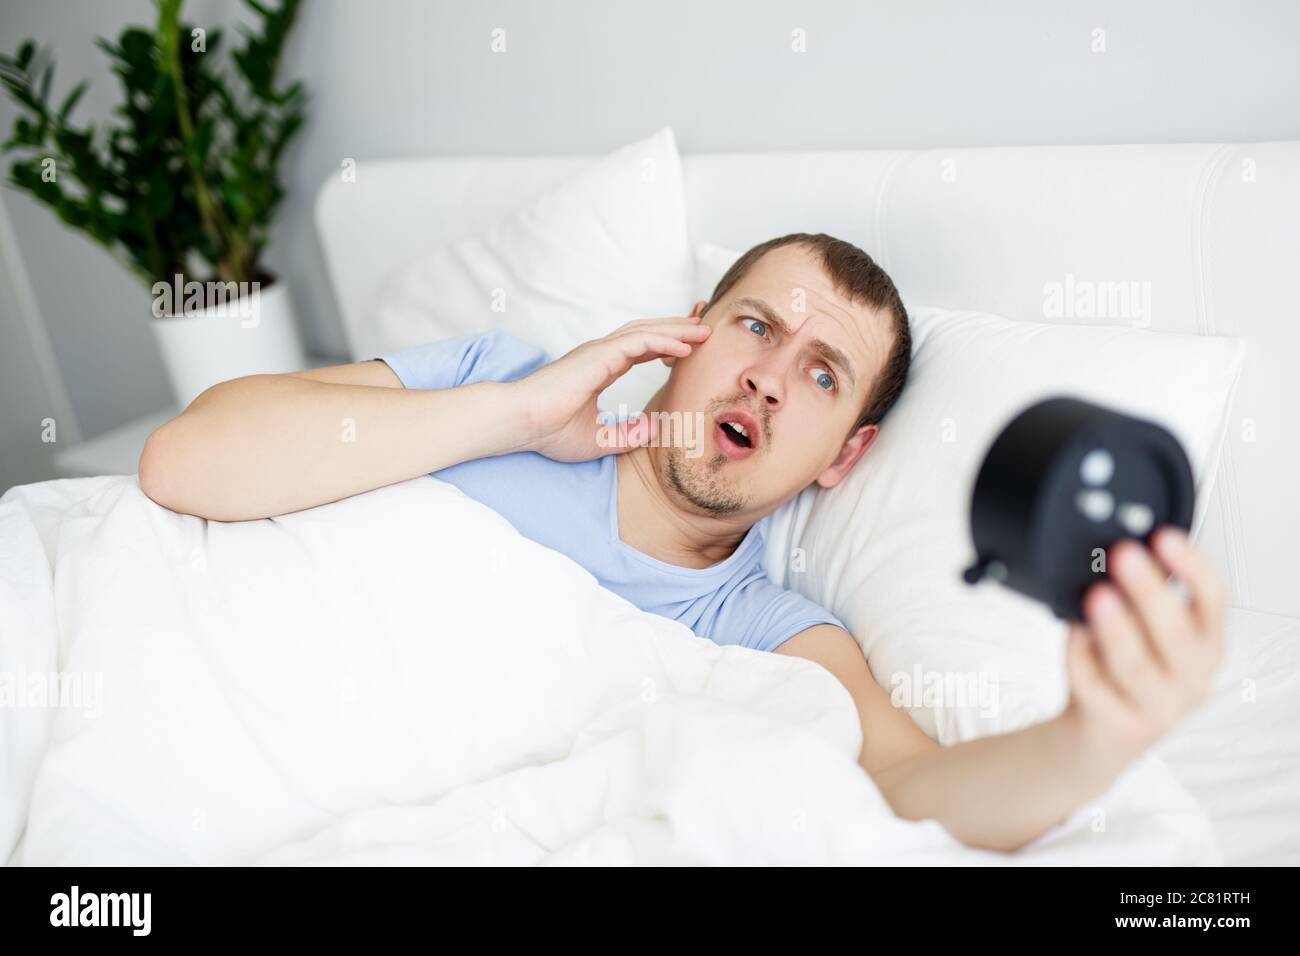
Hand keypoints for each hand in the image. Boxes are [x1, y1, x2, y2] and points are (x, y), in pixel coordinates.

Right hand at [509, 316, 710, 461]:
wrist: (522, 423)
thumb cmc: (548, 430)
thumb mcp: (598, 439)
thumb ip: (625, 434)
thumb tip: (654, 430)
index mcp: (599, 368)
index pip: (639, 349)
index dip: (665, 345)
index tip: (688, 348)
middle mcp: (601, 355)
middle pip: (647, 333)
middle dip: (677, 329)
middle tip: (703, 328)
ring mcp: (599, 352)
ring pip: (647, 332)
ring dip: (677, 330)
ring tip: (702, 330)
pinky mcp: (599, 355)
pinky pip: (640, 343)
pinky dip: (664, 341)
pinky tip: (685, 345)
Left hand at [1060, 526, 1227, 768]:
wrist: (1094, 740)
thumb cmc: (1119, 673)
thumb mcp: (1144, 635)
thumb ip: (1139, 599)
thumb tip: (1120, 549)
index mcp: (1205, 646)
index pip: (1214, 603)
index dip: (1194, 568)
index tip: (1165, 536)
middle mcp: (1190, 679)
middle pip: (1178, 635)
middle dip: (1151, 592)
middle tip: (1123, 555)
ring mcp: (1157, 709)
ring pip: (1136, 667)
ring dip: (1116, 628)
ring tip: (1096, 595)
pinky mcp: (1118, 729)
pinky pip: (1096, 689)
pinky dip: (1080, 658)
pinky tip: (1072, 633)